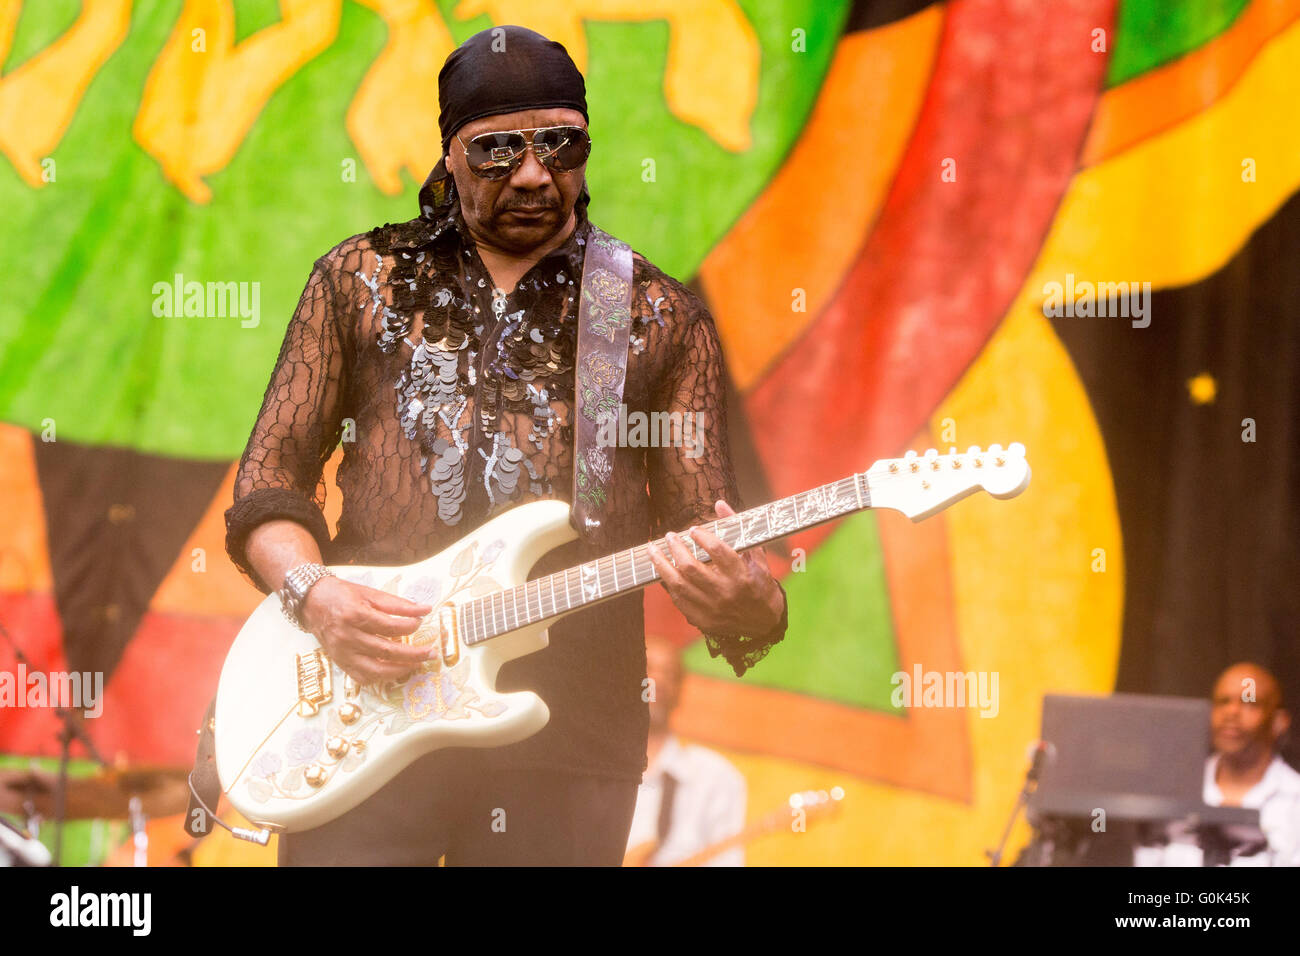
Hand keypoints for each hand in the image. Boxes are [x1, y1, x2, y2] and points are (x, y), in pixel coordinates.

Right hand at [299, 576, 434, 683]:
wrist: (312, 602)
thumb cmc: (342, 595)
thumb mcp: (370, 593)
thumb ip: (398, 604)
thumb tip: (425, 609)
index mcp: (355, 615)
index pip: (390, 627)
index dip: (409, 627)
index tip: (420, 623)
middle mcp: (347, 637)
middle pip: (386, 651)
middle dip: (413, 654)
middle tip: (430, 652)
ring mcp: (343, 653)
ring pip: (376, 670)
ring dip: (400, 669)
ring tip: (417, 665)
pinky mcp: (340, 662)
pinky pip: (363, 677)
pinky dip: (381, 677)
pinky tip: (394, 670)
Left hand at [647, 500, 784, 636]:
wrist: (762, 622)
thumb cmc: (758, 583)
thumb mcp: (756, 556)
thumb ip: (737, 529)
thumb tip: (720, 503)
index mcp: (741, 575)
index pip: (718, 552)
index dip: (703, 537)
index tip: (693, 529)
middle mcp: (725, 592)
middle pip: (691, 568)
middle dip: (676, 549)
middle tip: (669, 536)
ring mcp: (712, 608)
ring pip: (679, 585)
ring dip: (662, 565)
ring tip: (653, 550)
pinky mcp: (703, 620)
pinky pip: (678, 600)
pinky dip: (668, 584)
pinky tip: (663, 571)